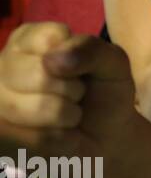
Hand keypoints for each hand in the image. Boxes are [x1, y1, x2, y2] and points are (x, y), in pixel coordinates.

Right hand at [0, 23, 134, 157]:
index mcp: (28, 39)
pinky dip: (61, 137)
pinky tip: (61, 132)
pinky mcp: (3, 134)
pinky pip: (36, 137)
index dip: (76, 57)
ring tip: (70, 112)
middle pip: (38, 75)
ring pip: (36, 108)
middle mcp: (4, 65)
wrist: (106, 136)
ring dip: (67, 115)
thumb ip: (90, 50)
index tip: (82, 68)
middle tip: (78, 94)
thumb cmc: (105, 91)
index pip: (46, 40)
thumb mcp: (113, 62)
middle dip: (72, 89)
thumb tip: (52, 61)